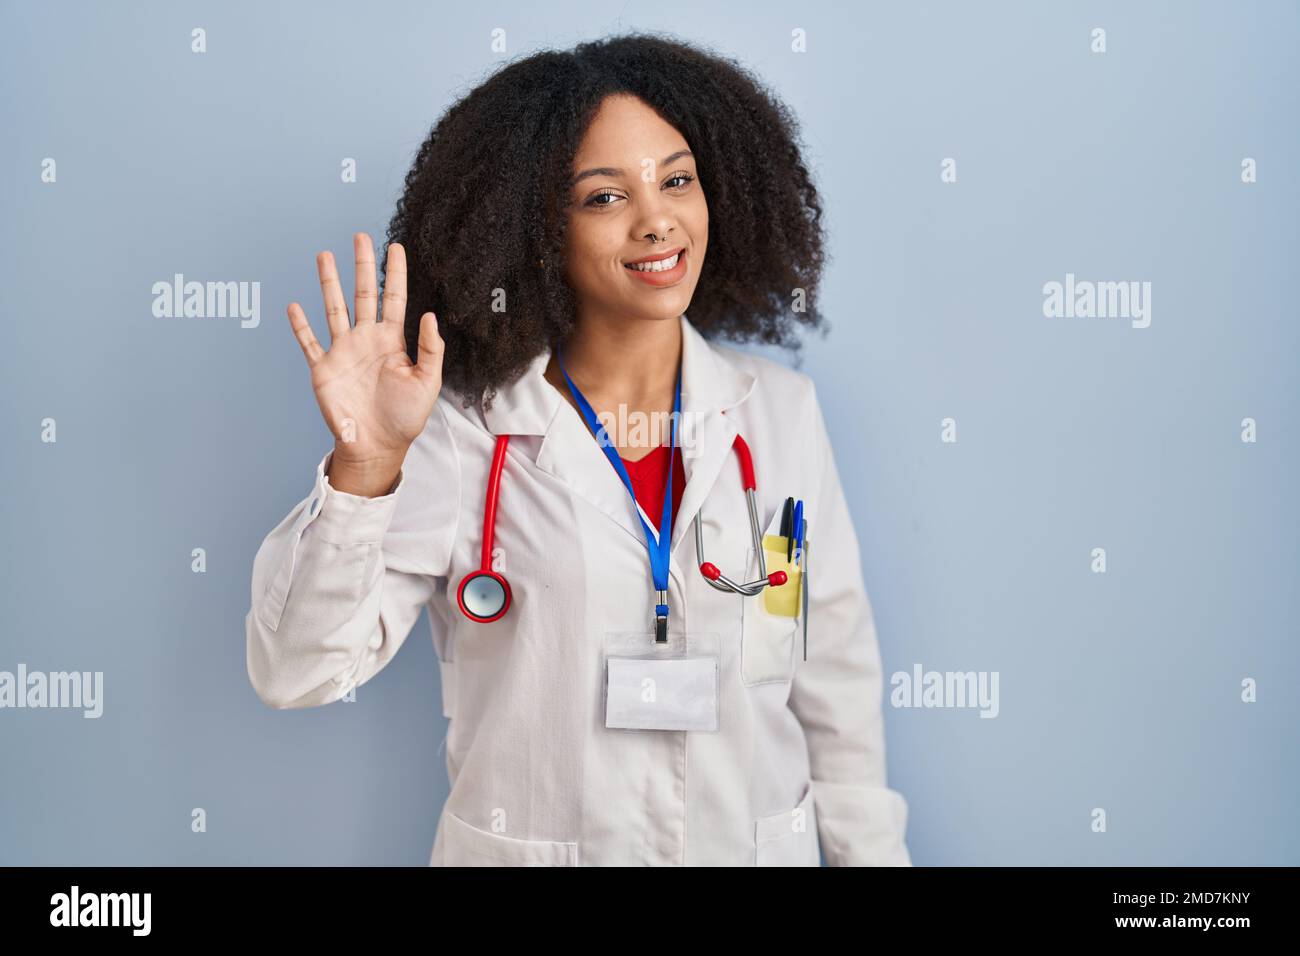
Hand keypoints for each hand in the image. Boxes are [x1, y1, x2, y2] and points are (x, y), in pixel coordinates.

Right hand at [287, 233, 443, 469]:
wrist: (378, 445)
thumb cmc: (406, 417)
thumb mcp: (428, 382)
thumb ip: (431, 349)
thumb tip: (429, 315)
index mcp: (392, 341)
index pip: (394, 298)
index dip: (395, 273)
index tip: (396, 247)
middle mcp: (366, 340)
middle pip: (362, 294)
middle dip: (361, 266)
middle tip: (361, 236)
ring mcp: (343, 352)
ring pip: (334, 309)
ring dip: (328, 283)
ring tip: (325, 255)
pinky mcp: (324, 369)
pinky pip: (309, 343)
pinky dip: (300, 326)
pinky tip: (295, 306)